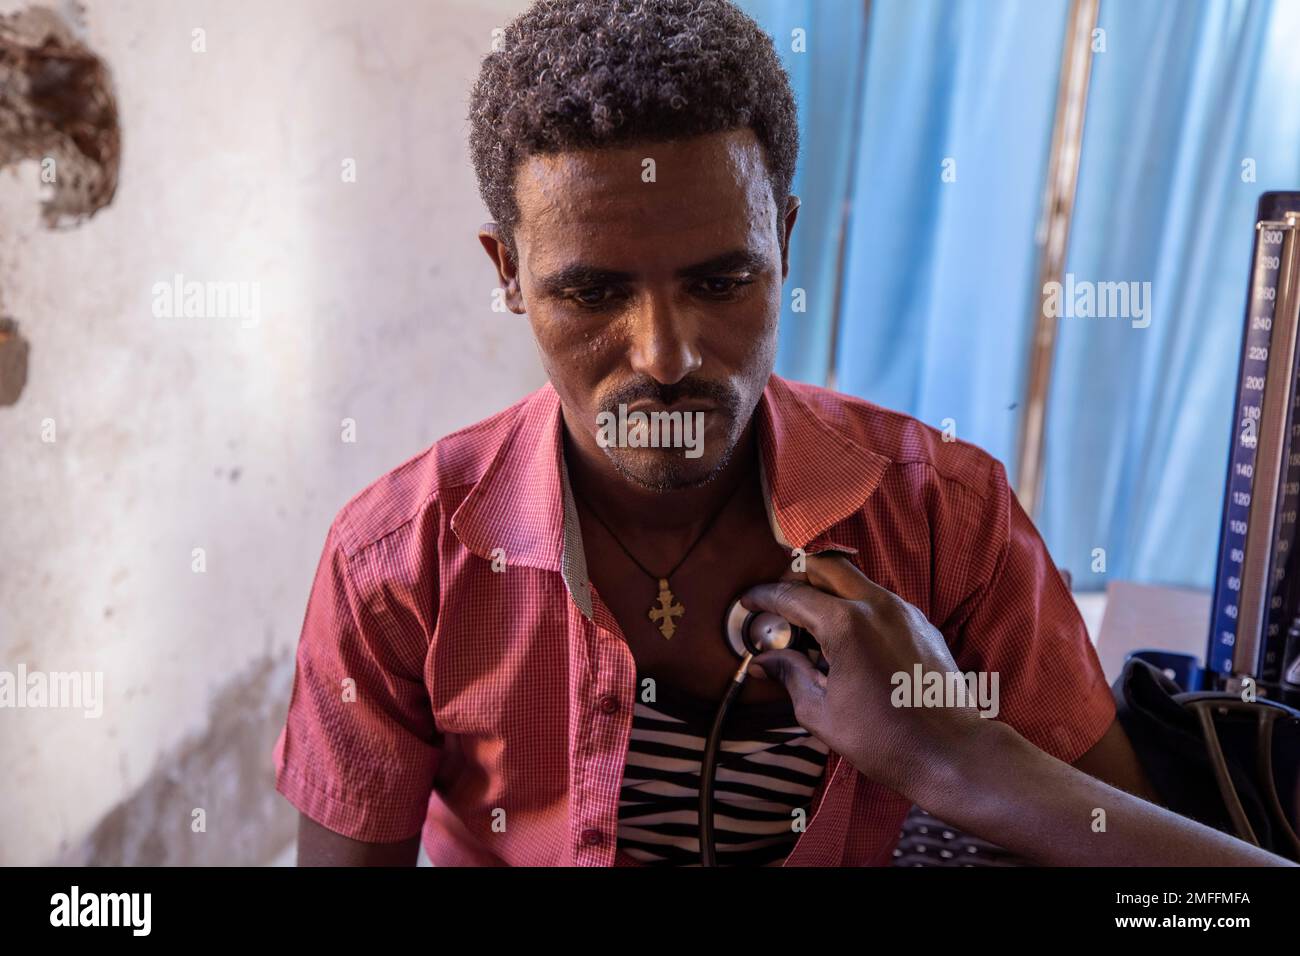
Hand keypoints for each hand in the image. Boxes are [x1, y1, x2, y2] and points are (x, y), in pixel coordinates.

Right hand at [740, 554, 985, 797]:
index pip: (792, 595)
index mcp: (847, 624)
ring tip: (810, 627)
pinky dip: (855, 607)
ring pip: (855, 581)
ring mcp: (904, 612)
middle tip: (779, 605)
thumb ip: (790, 676)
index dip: (763, 597)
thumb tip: (765, 662)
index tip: (748, 603)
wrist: (951, 752)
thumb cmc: (885, 739)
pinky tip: (846, 642)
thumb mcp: (821, 712)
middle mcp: (877, 606)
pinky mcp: (921, 624)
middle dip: (796, 578)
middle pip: (826, 566)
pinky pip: (879, 601)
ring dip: (828, 591)